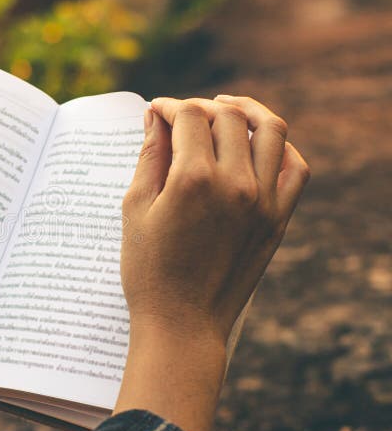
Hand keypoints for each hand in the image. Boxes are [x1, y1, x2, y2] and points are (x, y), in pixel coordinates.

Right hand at [115, 96, 309, 430]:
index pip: (188, 116)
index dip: (169, 106)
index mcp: (194, 180)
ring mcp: (264, 202)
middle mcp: (236, 184)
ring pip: (270, 130)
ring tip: (225, 110)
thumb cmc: (148, 270)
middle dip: (200, 107)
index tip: (156, 111)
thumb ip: (149, 156)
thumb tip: (154, 118)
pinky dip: (280, 147)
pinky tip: (258, 145)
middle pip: (227, 117)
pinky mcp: (279, 220)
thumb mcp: (135, 209)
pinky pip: (295, 168)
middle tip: (181, 116)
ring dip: (246, 112)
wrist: (182, 324)